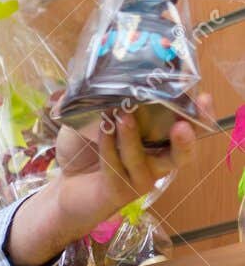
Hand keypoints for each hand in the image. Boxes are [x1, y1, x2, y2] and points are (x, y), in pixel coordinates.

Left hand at [5, 96, 209, 265]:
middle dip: (185, 138)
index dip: (198, 116)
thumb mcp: (91, 117)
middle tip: (181, 124)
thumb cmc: (83, 148)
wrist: (61, 185)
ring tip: (124, 114)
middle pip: (181, 153)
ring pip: (143, 158)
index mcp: (157, 140)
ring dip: (133, 136)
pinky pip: (117, 167)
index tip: (203, 98)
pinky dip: (109, 147)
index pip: (186, 128)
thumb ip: (100, 99)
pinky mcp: (120, 191)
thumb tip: (99, 74)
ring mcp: (140, 178)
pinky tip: (103, 130)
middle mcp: (155, 161)